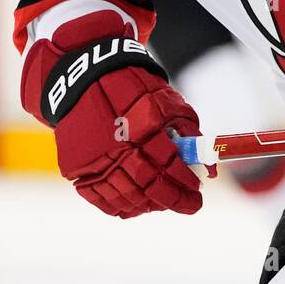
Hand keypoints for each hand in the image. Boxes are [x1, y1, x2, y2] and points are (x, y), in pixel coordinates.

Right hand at [21, 11, 205, 217]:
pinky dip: (119, 206)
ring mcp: (93, 159)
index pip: (169, 165)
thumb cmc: (132, 87)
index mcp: (142, 125)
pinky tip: (135, 206)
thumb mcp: (166, 100)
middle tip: (189, 204)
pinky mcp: (76, 167)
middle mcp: (116, 145)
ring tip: (163, 203)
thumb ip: (188, 133)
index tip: (198, 192)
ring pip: (125, 196)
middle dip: (173, 199)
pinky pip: (99, 198)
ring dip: (149, 205)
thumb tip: (208, 168)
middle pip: (149, 185)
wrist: (82, 77)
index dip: (186, 184)